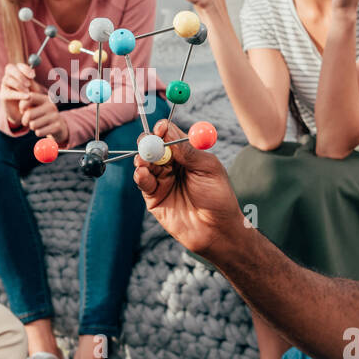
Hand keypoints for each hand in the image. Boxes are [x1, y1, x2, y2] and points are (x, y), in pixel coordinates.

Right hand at [0, 62, 38, 125]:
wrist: (26, 112)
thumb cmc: (31, 96)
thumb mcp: (33, 87)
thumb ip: (31, 78)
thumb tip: (33, 68)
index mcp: (17, 72)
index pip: (17, 65)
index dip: (25, 69)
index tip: (33, 75)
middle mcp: (9, 76)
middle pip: (9, 68)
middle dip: (20, 75)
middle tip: (29, 84)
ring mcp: (4, 85)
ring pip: (8, 79)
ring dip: (19, 85)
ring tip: (28, 92)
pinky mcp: (3, 95)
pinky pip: (9, 92)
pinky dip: (19, 94)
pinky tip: (26, 97)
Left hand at [20, 91, 68, 142]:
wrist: (60, 126)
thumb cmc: (42, 116)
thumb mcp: (35, 108)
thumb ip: (26, 104)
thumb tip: (22, 110)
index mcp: (45, 99)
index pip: (29, 97)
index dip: (22, 105)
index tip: (23, 111)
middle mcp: (51, 106)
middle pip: (29, 114)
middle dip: (25, 120)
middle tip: (27, 122)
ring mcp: (55, 116)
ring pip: (33, 125)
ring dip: (32, 127)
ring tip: (36, 125)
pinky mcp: (57, 127)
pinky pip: (39, 132)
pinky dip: (38, 133)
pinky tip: (43, 130)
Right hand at [132, 119, 242, 255]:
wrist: (216, 230)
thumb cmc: (218, 198)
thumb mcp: (208, 169)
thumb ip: (188, 151)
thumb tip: (168, 131)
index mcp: (187, 153)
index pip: (170, 134)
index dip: (163, 129)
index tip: (160, 128)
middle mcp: (172, 164)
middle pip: (153, 145)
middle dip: (148, 141)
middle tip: (148, 141)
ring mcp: (162, 179)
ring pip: (145, 161)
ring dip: (143, 157)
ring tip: (145, 160)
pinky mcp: (153, 196)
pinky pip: (142, 181)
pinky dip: (140, 174)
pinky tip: (143, 173)